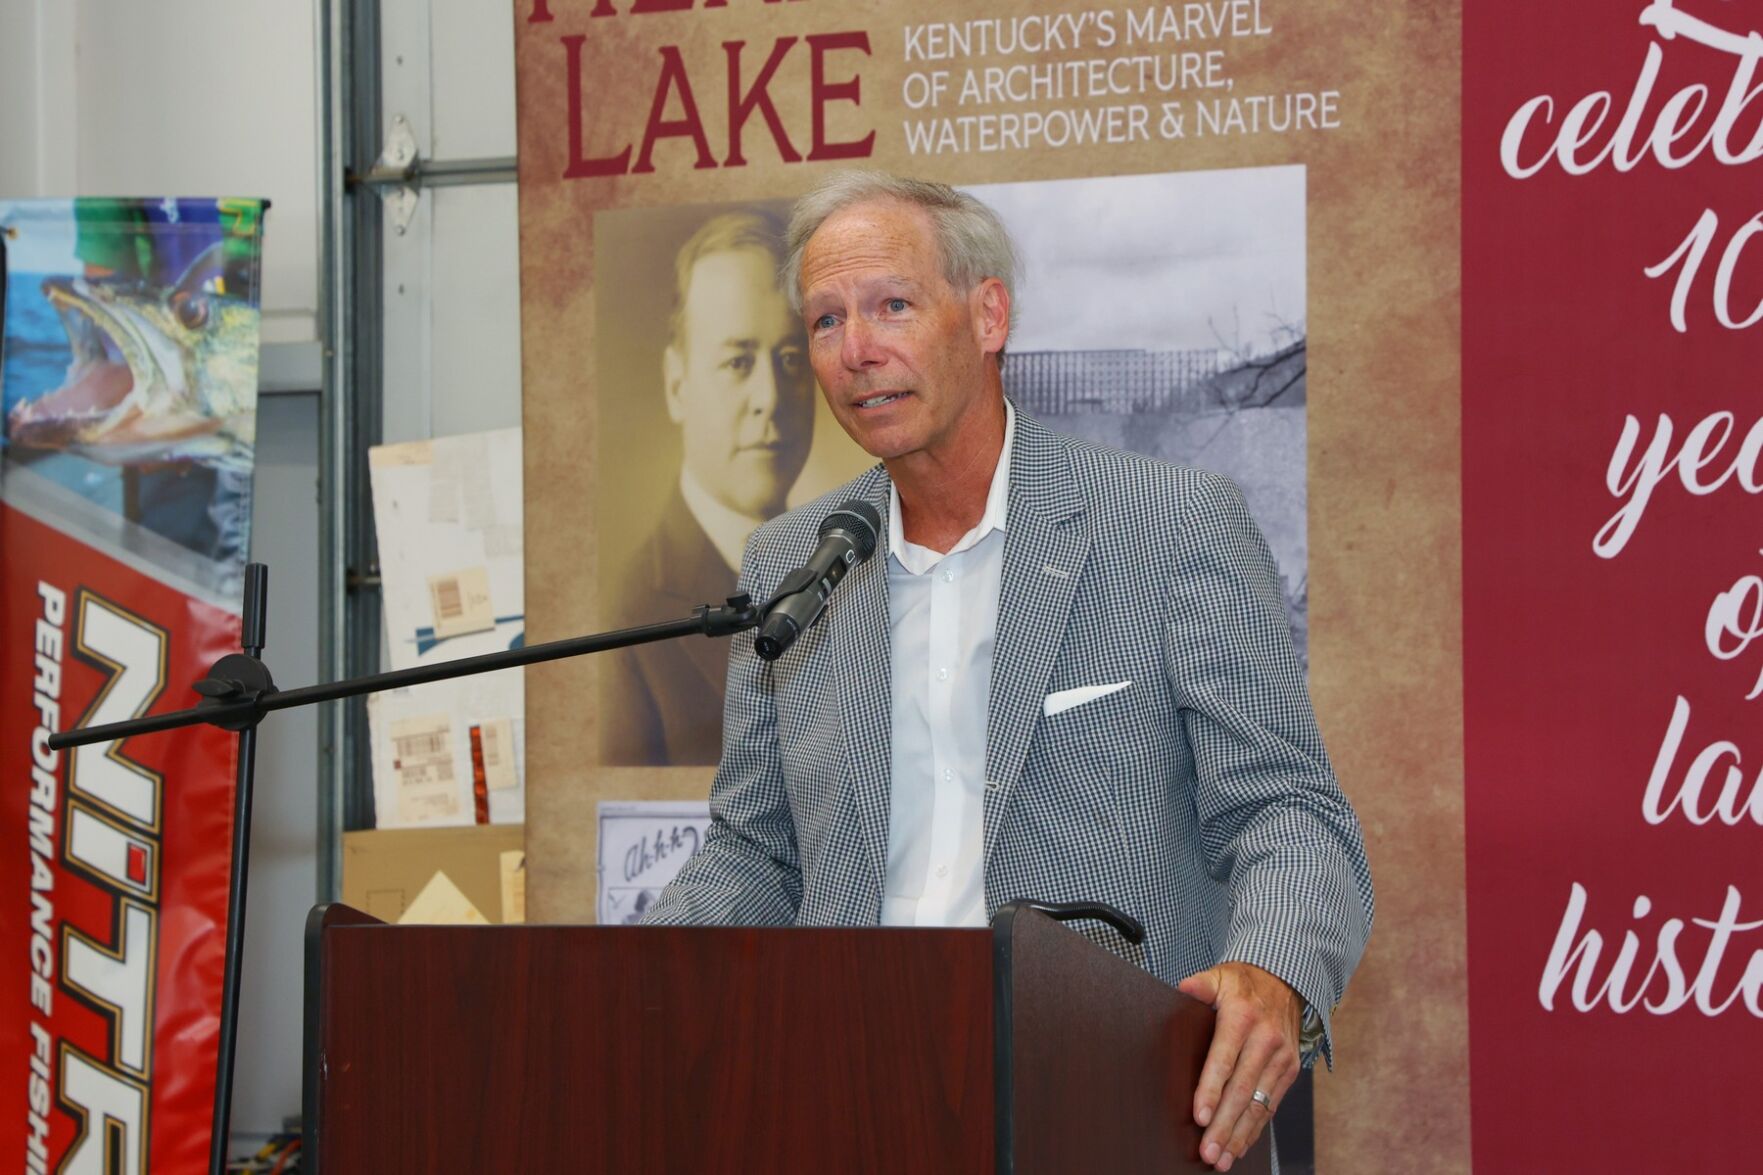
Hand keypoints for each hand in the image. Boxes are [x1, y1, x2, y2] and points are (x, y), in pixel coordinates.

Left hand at [1177, 961, 1302, 1171]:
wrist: (1285, 981)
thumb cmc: (1243, 984)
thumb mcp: (1220, 976)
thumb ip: (1201, 985)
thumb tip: (1184, 989)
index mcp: (1243, 1017)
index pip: (1225, 1060)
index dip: (1211, 1090)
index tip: (1200, 1116)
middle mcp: (1265, 1040)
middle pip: (1242, 1091)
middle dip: (1224, 1125)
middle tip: (1209, 1151)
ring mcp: (1281, 1058)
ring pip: (1258, 1104)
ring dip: (1240, 1135)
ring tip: (1222, 1159)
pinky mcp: (1289, 1070)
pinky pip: (1271, 1105)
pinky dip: (1255, 1129)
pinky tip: (1240, 1146)